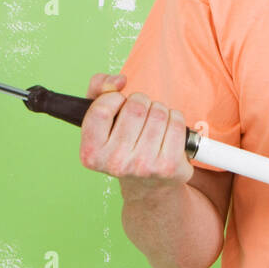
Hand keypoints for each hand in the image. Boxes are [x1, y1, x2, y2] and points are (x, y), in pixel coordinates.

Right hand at [78, 72, 192, 194]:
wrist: (148, 185)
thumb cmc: (123, 145)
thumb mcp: (101, 120)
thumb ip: (98, 90)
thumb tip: (118, 81)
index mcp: (91, 153)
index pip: (101, 109)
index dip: (114, 99)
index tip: (119, 105)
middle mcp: (115, 163)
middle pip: (135, 106)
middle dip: (141, 102)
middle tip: (141, 115)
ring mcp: (143, 166)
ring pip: (158, 112)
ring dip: (159, 109)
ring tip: (154, 123)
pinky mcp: (169, 166)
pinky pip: (177, 122)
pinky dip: (176, 119)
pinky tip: (169, 131)